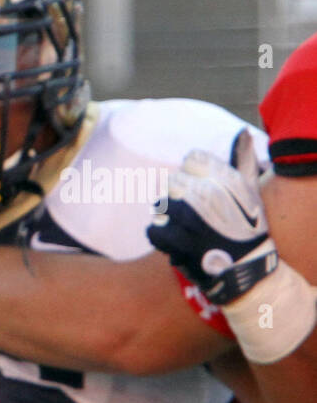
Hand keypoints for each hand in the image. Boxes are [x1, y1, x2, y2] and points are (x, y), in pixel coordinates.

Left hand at [148, 129, 275, 304]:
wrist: (244, 268)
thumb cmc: (246, 227)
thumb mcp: (250, 193)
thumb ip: (243, 161)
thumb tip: (241, 134)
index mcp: (226, 180)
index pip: (192, 158)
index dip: (191, 173)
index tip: (198, 188)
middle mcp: (208, 195)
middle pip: (172, 180)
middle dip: (176, 195)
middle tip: (188, 212)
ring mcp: (192, 219)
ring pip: (159, 204)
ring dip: (165, 215)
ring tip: (180, 226)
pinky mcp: (179, 241)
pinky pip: (152, 229)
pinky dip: (157, 235)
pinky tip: (170, 240)